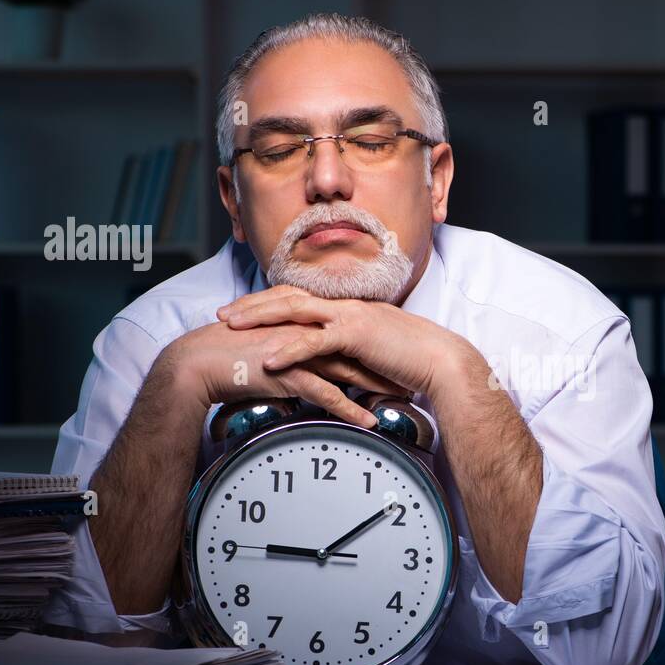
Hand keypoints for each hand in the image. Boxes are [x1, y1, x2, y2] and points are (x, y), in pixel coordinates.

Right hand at [161, 319, 409, 428]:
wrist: (197, 362)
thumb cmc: (227, 356)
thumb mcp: (267, 348)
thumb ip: (290, 354)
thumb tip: (307, 370)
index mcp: (299, 322)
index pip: (342, 332)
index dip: (369, 342)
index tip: (392, 352)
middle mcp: (302, 332)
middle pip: (353, 346)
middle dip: (382, 359)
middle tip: (409, 370)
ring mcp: (297, 351)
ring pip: (347, 368)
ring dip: (376, 383)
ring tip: (401, 396)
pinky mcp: (288, 373)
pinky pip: (326, 393)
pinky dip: (350, 408)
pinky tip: (368, 420)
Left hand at [216, 285, 479, 402]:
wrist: (441, 362)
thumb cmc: (412, 362)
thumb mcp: (373, 355)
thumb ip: (349, 355)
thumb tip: (332, 369)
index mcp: (348, 309)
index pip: (300, 298)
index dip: (268, 302)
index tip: (242, 310)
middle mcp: (345, 306)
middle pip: (289, 296)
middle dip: (252, 304)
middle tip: (222, 313)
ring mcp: (350, 316)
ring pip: (295, 309)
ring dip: (260, 317)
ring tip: (232, 327)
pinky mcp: (357, 334)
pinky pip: (315, 340)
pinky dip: (290, 349)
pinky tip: (270, 360)